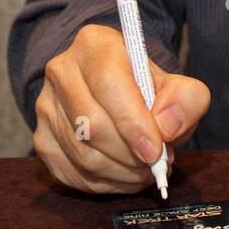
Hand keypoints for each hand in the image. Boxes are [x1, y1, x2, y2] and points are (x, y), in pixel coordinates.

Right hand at [33, 24, 210, 193]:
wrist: (120, 95)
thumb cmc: (148, 91)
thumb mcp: (178, 86)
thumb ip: (186, 100)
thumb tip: (166, 128)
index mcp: (95, 45)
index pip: (108, 85)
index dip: (133, 123)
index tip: (155, 150)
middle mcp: (62, 71)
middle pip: (92, 125)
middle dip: (132, 155)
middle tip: (158, 162)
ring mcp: (45, 107)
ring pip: (83, 155)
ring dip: (123, 172)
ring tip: (147, 168)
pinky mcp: (41, 140)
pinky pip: (73, 174)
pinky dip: (107, 184)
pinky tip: (126, 175)